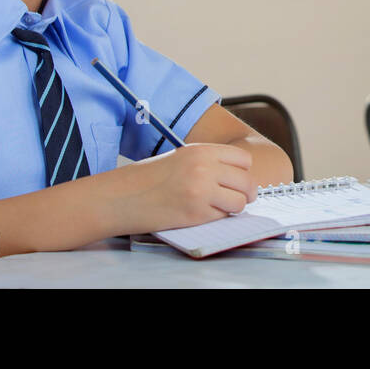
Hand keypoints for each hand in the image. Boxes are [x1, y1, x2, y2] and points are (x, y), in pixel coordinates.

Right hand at [108, 142, 254, 234]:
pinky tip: (203, 213)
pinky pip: (223, 217)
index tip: (237, 179)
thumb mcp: (181, 158)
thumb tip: (238, 176)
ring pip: (240, 202)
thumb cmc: (149, 178)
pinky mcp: (195, 214)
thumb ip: (209, 162)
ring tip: (220, 206)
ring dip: (234, 207)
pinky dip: (218, 217)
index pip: (243, 159)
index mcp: (202, 151)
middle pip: (247, 182)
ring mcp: (201, 191)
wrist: (122, 197)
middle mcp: (205, 168)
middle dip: (246, 192)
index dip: (243, 172)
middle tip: (238, 198)